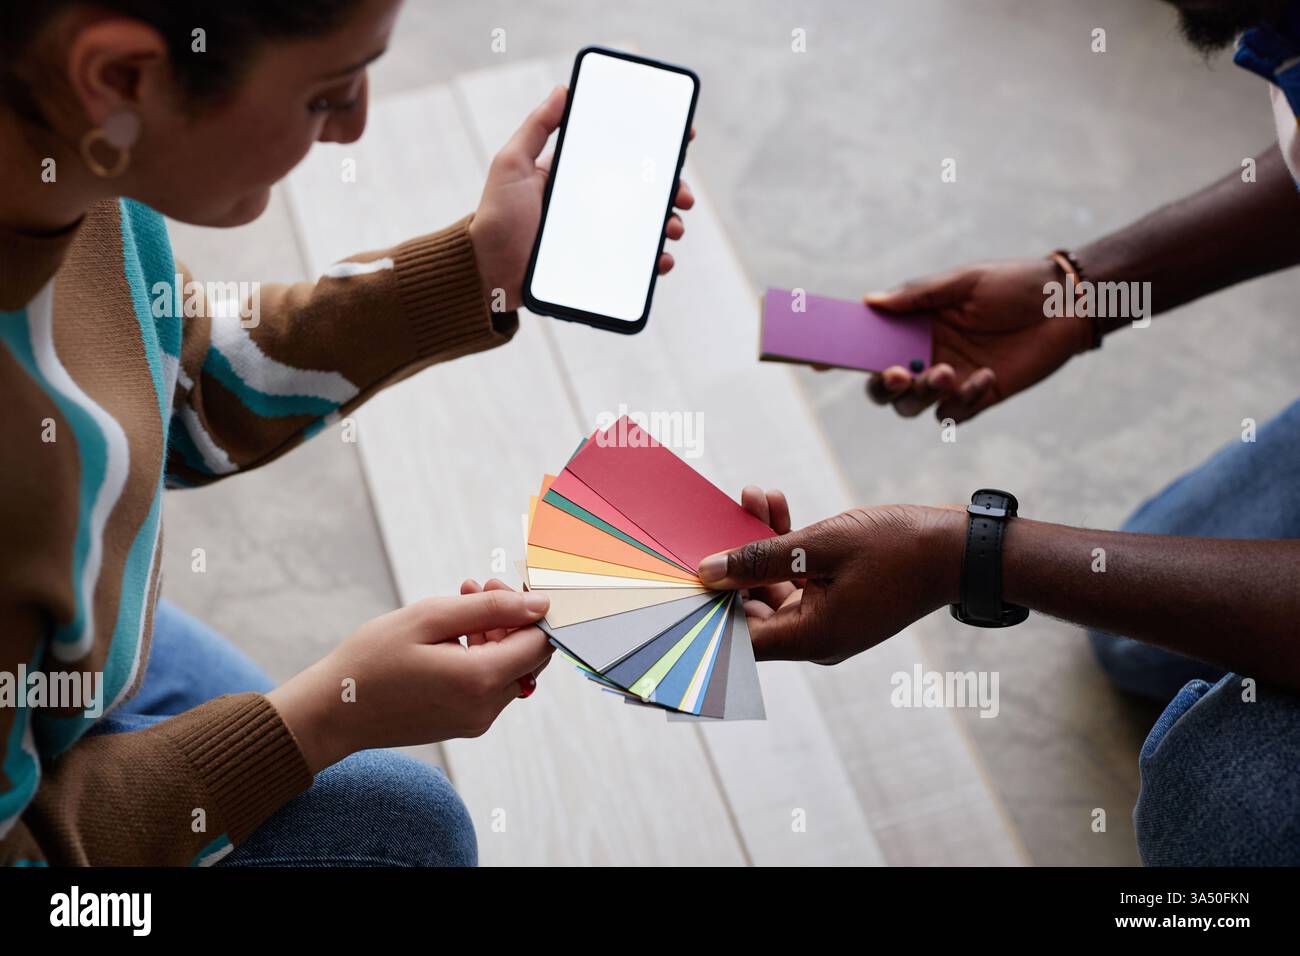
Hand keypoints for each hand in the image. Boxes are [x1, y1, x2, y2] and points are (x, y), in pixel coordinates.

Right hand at [267, 589, 553, 773]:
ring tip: (462, 603)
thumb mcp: (430, 618)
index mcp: (479, 680)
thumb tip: (539, 604)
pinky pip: (491, 685)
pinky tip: (454, 634)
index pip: (540, 641)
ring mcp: (477, 720)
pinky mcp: (466, 724)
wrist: (334, 711)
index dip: (531, 609)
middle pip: (530, 657)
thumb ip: (491, 609)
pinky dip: (483, 656)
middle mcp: (486, 707)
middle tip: (478, 588)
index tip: (505, 584)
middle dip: (513, 618)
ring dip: (496, 634)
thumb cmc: (372, 659)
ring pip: (511, 670)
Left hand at [468, 86, 695, 311]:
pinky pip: (635, 264)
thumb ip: (536, 127)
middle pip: (645, 192)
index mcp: (578, 176)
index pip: (623, 156)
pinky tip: (662, 260)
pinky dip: (655, 262)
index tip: (682, 137)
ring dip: (669, 224)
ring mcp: (598, 236)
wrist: (487, 271)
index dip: (655, 147)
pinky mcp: (598, 266)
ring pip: (646, 226)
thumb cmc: (496, 216)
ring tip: (674, 228)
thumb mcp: (512, 163)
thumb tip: (563, 89)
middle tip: (683, 194)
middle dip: (673, 190)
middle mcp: (593, 204)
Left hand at [698, 504, 964, 664]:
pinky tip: (775, 507)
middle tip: (713, 523)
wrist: (962, 549)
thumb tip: (707, 572)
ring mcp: (827, 622)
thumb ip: (759, 559)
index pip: (736, 642)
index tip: (678, 588)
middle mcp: (815, 639)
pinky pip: (798, 580)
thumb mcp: (819, 545)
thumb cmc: (897, 547)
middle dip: (731, 565)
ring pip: (772, 589)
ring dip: (758, 547)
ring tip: (752, 497)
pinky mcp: (838, 603)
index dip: (703, 616)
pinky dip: (785, 550)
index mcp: (810, 638)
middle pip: (750, 612)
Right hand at [862, 258, 1091, 422]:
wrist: (1068, 304)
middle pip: (881, 387)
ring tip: (948, 372)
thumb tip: (869, 301)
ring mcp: (948, 379)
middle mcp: (924, 355)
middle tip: (896, 375)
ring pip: (911, 407)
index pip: (869, 342)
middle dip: (880, 387)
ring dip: (922, 395)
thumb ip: (917, 294)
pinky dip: (965, 401)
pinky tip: (988, 377)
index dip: (840, 353)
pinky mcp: (977, 396)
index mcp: (915, 325)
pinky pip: (952, 414)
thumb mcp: (963, 281)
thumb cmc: (1014, 284)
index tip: (817, 359)